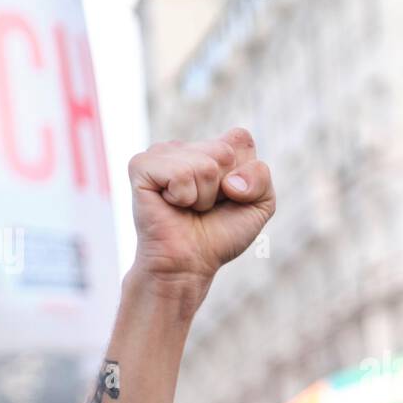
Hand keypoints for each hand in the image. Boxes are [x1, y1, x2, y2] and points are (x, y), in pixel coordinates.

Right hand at [127, 128, 273, 305]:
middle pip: (225, 151)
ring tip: (188, 207)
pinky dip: (183, 197)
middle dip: (224, 188)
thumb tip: (229, 180)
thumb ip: (261, 177)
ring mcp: (161, 153)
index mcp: (211, 148)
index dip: (245, 174)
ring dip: (203, 197)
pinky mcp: (141, 166)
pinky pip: (180, 172)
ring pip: (205, 165)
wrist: (190, 263)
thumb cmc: (220, 234)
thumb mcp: (260, 204)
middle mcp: (186, 146)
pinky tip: (171, 204)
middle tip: (205, 206)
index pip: (241, 138)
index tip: (230, 197)